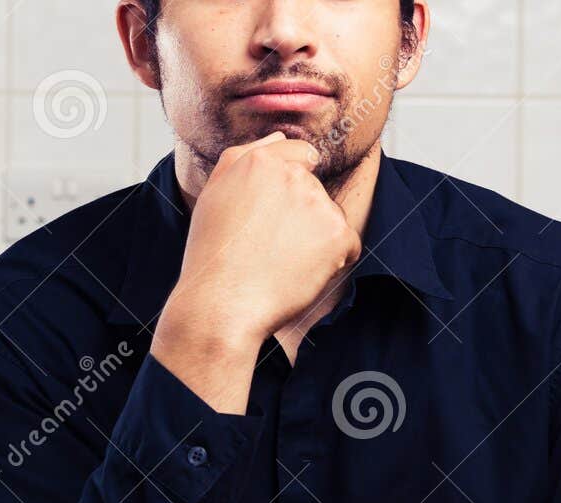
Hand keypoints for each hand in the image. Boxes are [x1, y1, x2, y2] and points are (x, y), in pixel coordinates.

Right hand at [149, 133, 361, 411]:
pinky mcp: (337, 233)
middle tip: (268, 248)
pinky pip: (348, 244)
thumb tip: (281, 139)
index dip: (290, 190)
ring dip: (316, 239)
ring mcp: (318, 203)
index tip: (274, 219)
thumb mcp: (214, 194)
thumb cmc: (212, 256)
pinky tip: (301, 274)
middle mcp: (293, 175)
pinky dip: (333, 261)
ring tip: (281, 263)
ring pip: (330, 218)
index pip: (301, 157)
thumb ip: (244, 157)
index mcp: (260, 161)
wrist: (222, 305)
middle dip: (300, 216)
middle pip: (315, 191)